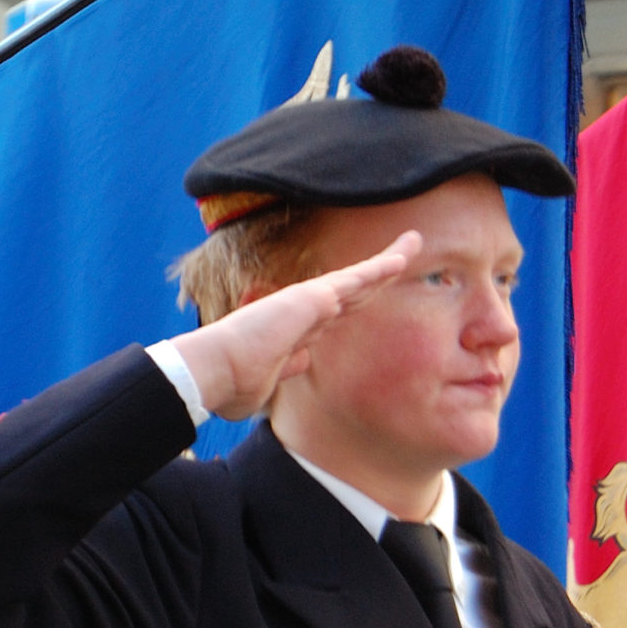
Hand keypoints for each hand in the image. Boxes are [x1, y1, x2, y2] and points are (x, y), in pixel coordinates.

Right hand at [169, 233, 419, 419]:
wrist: (215, 371)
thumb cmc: (231, 382)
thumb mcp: (268, 382)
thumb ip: (289, 367)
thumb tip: (305, 360)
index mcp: (297, 332)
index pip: (334, 313)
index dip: (355, 300)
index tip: (370, 291)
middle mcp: (304, 312)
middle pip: (354, 290)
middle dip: (379, 275)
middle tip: (403, 256)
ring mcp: (308, 302)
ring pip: (358, 279)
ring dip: (387, 263)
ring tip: (412, 244)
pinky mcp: (311, 298)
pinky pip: (355, 280)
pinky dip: (378, 269)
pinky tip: (401, 260)